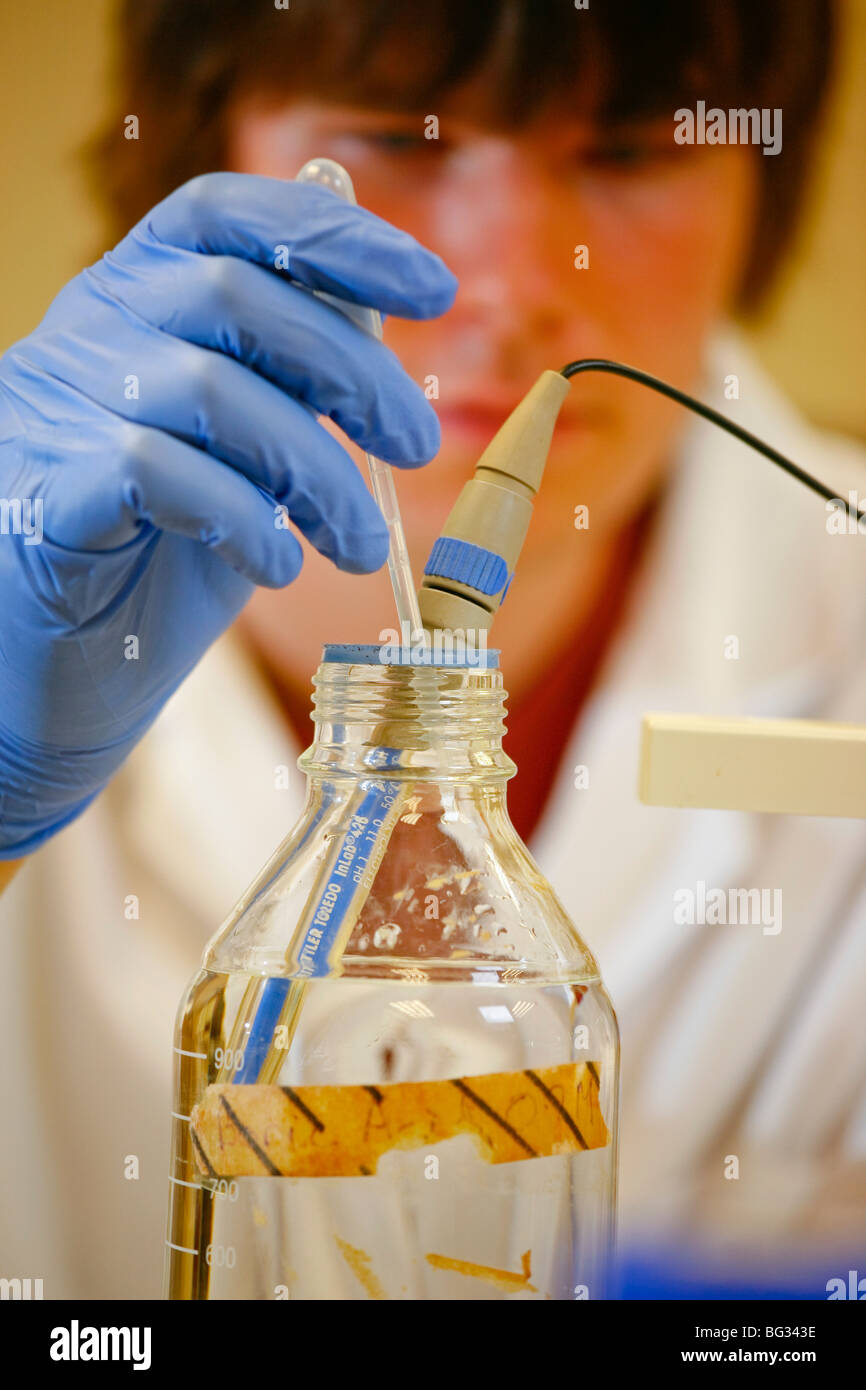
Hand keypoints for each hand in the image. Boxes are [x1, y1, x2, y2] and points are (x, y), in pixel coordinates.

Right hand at [0, 172, 455, 854]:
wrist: (54, 668)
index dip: (337, 237)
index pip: (230, 216)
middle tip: (415, 447)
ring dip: (315, 471)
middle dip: (351, 372)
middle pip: (235, 297)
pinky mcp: (43, 490)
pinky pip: (155, 473)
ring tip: (359, 545)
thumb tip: (377, 313)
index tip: (436, 290)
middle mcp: (91, 327)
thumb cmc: (160, 553)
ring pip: (207, 390)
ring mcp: (56, 404)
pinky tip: (282, 562)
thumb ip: (291, 379)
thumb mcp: (243, 452)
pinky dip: (240, 516)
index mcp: (141, 295)